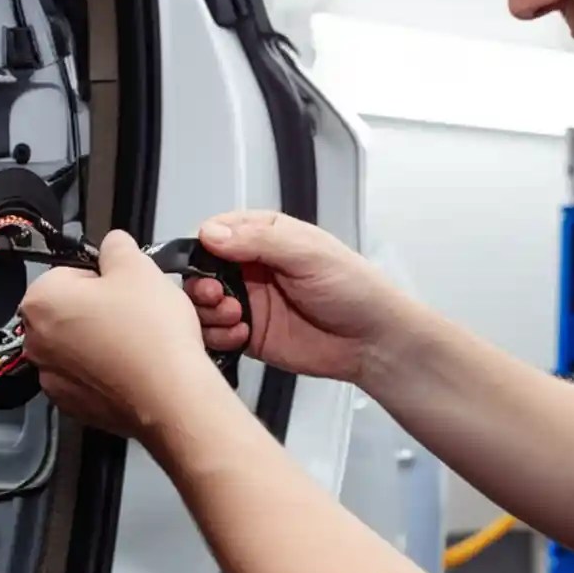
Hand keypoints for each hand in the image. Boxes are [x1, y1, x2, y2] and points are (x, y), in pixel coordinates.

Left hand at [20, 230, 220, 438]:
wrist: (172, 396)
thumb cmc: (151, 337)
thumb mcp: (139, 266)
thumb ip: (117, 246)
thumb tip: (113, 244)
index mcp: (41, 301)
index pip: (68, 271)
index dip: (102, 275)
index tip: (123, 284)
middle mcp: (37, 342)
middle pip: (69, 309)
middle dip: (99, 307)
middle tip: (134, 311)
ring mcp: (53, 377)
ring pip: (79, 344)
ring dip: (103, 338)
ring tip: (138, 339)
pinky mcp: (74, 405)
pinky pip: (88, 376)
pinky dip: (107, 369)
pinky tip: (134, 364)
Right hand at [188, 211, 400, 384]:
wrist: (373, 339)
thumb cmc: (353, 287)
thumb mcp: (307, 252)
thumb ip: (258, 240)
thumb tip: (211, 232)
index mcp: (263, 238)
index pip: (215, 233)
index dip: (203, 247)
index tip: (206, 262)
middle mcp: (250, 269)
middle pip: (202, 272)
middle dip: (201, 286)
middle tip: (217, 296)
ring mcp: (248, 303)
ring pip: (203, 306)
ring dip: (208, 313)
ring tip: (235, 317)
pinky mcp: (248, 335)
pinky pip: (216, 335)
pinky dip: (219, 337)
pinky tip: (242, 335)